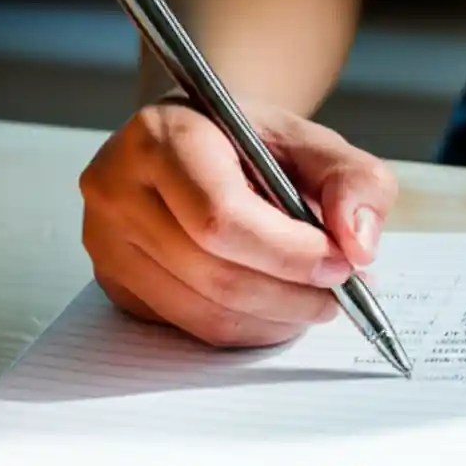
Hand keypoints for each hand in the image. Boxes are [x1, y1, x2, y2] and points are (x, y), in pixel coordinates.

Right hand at [78, 94, 396, 346]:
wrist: (199, 144)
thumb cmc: (251, 143)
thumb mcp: (313, 142)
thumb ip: (353, 181)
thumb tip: (358, 243)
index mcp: (162, 137)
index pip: (220, 216)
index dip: (289, 253)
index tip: (341, 263)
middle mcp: (118, 188)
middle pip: (214, 274)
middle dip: (292, 294)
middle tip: (340, 293)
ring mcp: (107, 241)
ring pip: (205, 313)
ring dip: (276, 319)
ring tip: (316, 300)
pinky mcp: (115, 283)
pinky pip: (191, 329)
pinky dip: (248, 328)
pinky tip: (277, 307)